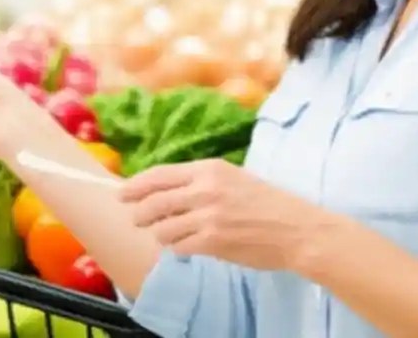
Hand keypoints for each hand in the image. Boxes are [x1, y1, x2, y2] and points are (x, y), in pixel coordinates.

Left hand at [119, 159, 320, 271]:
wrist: (295, 229)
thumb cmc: (267, 203)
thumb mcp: (233, 178)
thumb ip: (200, 182)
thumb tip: (164, 191)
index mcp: (209, 169)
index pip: (159, 175)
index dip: (136, 185)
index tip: (122, 194)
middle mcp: (204, 189)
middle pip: (153, 202)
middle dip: (139, 213)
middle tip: (138, 219)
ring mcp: (207, 216)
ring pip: (161, 228)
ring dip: (161, 234)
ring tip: (171, 235)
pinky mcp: (212, 241)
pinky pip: (179, 247)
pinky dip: (180, 249)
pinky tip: (190, 246)